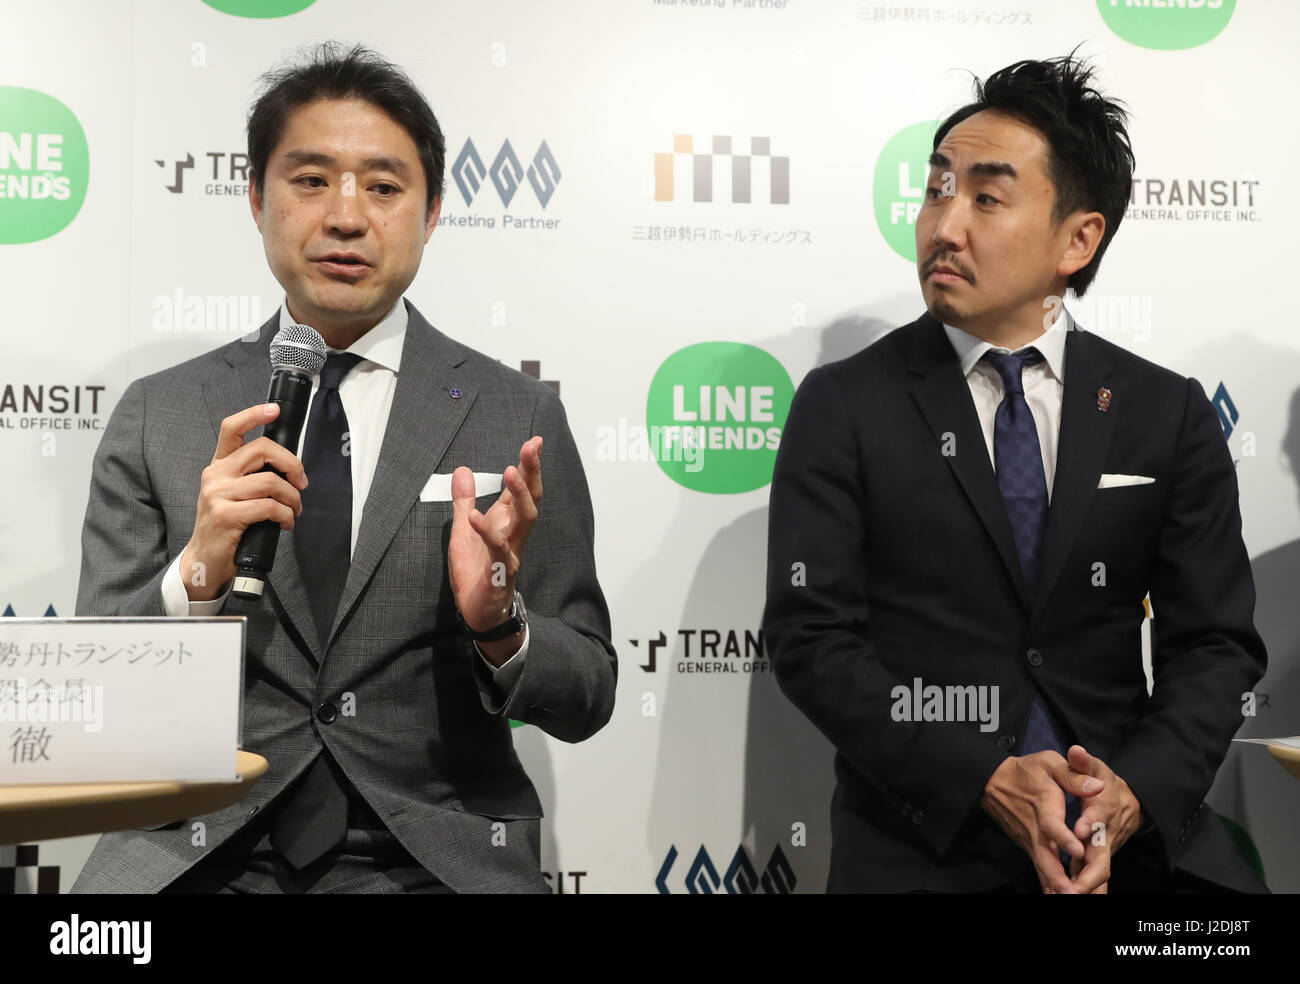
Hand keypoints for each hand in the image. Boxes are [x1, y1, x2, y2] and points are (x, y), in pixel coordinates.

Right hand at [180, 403, 307, 600]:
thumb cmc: (228, 526)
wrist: (205, 559)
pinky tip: (285, 523)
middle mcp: (216, 475)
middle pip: (261, 449)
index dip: (254, 414)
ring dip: (292, 497)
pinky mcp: (225, 515)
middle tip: (301, 482)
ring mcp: (218, 494)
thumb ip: (253, 476)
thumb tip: (289, 468)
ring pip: (270, 481)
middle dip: (291, 463)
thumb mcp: (234, 494)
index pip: (231, 428)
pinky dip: (285, 515)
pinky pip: (268, 507)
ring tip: (294, 510)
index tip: (273, 409)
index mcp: (220, 465)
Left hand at [447, 437, 542, 661]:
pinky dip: (486, 531)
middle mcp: (514, 533)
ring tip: (511, 471)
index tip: (534, 441)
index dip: (528, 465)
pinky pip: (496, 547)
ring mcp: (511, 550)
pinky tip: (474, 516)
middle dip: (532, 471)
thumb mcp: (462, 530)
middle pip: (531, 497)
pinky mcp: (499, 569)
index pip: (521, 488)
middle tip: (531, 447)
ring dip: (520, 494)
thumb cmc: (475, 570)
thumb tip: (461, 470)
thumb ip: (464, 501)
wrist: (479, 612)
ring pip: (526, 519)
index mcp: (506, 522)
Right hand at [981, 751, 1105, 893]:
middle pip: (1045, 856)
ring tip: (1066, 899)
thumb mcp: (1049, 763)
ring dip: (1053, 885)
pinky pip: (1040, 869)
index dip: (1064, 838)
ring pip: (1042, 867)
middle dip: (1057, 876)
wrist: (992, 782)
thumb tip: (1098, 786)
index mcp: (1044, 806)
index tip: (1078, 851)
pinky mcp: (1029, 848)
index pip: (1052, 824)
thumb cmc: (1026, 772)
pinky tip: (1057, 896)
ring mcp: (1031, 841)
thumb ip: (1073, 775)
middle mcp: (1036, 829)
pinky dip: (1048, 885)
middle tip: (1071, 893)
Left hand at [1064, 745, 1142, 893]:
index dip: (1090, 823)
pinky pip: (1092, 878)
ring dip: (1087, 888)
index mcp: (1104, 809)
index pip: (1099, 817)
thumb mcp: (1098, 767)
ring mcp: (1102, 849)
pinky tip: (1062, 898)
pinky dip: (1085, 890)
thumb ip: (1084, 762)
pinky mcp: (1097, 858)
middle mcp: (1105, 834)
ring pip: (1098, 873)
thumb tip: (1075, 750)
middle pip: (1102, 858)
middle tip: (1074, 888)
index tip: (1078, 829)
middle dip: (1089, 874)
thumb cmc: (1106, 782)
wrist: (1129, 802)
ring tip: (1067, 898)